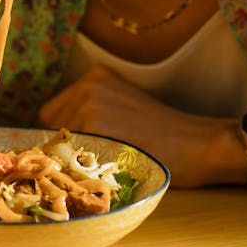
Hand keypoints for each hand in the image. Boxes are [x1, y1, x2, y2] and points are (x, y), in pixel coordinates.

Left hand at [38, 66, 237, 186]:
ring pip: (58, 145)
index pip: (50, 115)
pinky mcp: (96, 125)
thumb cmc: (163, 135)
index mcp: (93, 78)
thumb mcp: (121, 108)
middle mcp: (87, 86)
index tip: (80, 151)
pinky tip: (108, 169)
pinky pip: (70, 155)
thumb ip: (87, 113)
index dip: (62, 137)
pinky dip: (82, 168)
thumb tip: (48, 140)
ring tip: (109, 162)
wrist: (198, 145)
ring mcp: (89, 104)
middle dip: (66, 148)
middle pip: (51, 129)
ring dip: (74, 159)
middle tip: (100, 159)